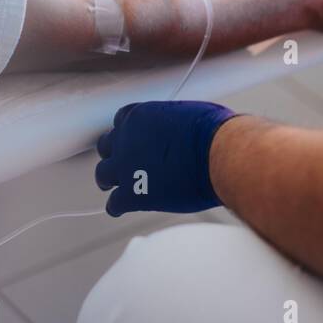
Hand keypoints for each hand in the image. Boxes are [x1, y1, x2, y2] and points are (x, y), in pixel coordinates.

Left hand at [94, 101, 236, 215]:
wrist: (219, 155)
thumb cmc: (213, 132)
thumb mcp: (190, 114)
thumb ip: (174, 123)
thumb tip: (183, 130)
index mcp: (140, 116)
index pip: (121, 120)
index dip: (127, 132)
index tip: (131, 139)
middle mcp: (126, 138)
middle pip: (107, 146)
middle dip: (114, 154)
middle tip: (121, 163)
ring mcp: (126, 167)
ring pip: (103, 175)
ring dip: (109, 181)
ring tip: (111, 187)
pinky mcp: (133, 193)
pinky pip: (115, 203)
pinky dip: (117, 207)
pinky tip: (119, 209)